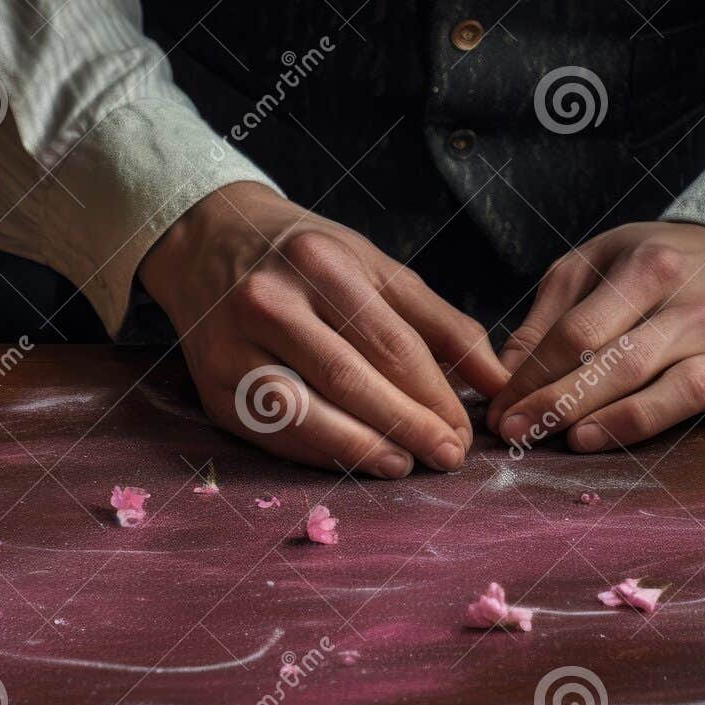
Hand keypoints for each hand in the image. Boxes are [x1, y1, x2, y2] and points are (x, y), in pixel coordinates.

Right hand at [140, 182, 508, 477]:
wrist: (208, 240)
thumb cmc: (307, 257)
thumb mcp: (375, 267)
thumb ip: (440, 323)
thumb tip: (496, 379)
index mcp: (321, 264)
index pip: (391, 344)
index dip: (434, 395)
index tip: (464, 430)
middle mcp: (269, 301)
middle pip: (350, 380)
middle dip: (408, 427)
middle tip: (447, 456)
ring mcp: (232, 346)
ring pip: (304, 413)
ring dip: (361, 449)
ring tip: (404, 464)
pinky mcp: (213, 386)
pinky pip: (272, 431)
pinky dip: (320, 453)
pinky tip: (356, 459)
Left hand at [487, 222, 704, 451]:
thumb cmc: (657, 266)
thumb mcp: (597, 264)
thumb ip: (550, 316)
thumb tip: (506, 376)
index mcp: (650, 265)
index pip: (580, 330)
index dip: (533, 373)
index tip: (500, 405)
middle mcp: (693, 303)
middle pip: (616, 363)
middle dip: (556, 402)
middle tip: (513, 432)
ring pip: (659, 390)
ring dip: (604, 421)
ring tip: (559, 440)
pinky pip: (688, 408)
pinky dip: (642, 426)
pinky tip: (601, 436)